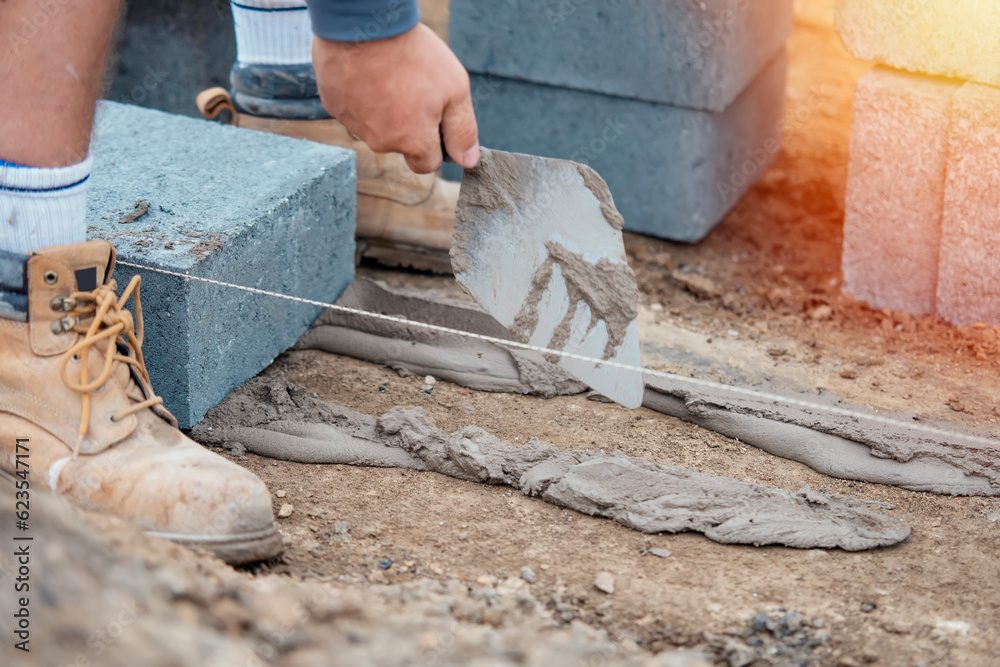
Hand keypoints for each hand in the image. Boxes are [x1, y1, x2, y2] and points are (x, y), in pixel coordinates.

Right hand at [312, 24, 479, 173]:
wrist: (364, 23)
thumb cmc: (414, 54)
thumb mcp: (455, 89)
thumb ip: (462, 130)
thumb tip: (467, 160)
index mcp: (412, 142)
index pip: (427, 163)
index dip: (435, 143)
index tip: (434, 117)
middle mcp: (381, 142)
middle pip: (400, 145)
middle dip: (409, 125)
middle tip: (412, 88)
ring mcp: (354, 126)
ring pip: (375, 128)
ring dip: (384, 111)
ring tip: (390, 76)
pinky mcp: (334, 107)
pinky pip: (353, 110)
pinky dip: (362, 96)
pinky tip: (368, 73)